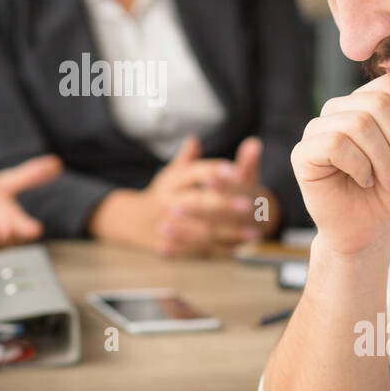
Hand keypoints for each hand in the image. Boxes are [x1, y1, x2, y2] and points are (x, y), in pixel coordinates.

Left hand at [0, 154, 61, 252]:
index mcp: (13, 222)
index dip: (30, 229)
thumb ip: (27, 176)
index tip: (35, 227)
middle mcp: (0, 237)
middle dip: (8, 236)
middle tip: (6, 227)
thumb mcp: (1, 184)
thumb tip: (56, 162)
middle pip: (9, 243)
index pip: (27, 230)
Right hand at [88, 136, 267, 257]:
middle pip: (197, 202)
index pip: (194, 173)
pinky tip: (240, 249)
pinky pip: (200, 250)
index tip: (237, 172)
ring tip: (255, 231)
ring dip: (229, 232)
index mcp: (171, 181)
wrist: (134, 221)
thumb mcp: (173, 173)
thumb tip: (194, 139)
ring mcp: (170, 227)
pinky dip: (221, 250)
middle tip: (249, 204)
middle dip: (223, 203)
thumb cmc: (163, 193)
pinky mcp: (175, 247)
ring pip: (202, 229)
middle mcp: (168, 203)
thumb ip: (189, 158)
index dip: (216, 171)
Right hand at [291, 72, 389, 257]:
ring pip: (359, 123)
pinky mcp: (303, 152)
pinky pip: (335, 144)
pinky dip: (360, 166)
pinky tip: (364, 181)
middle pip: (378, 102)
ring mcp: (318, 129)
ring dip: (385, 159)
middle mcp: (339, 109)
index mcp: (366, 102)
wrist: (372, 229)